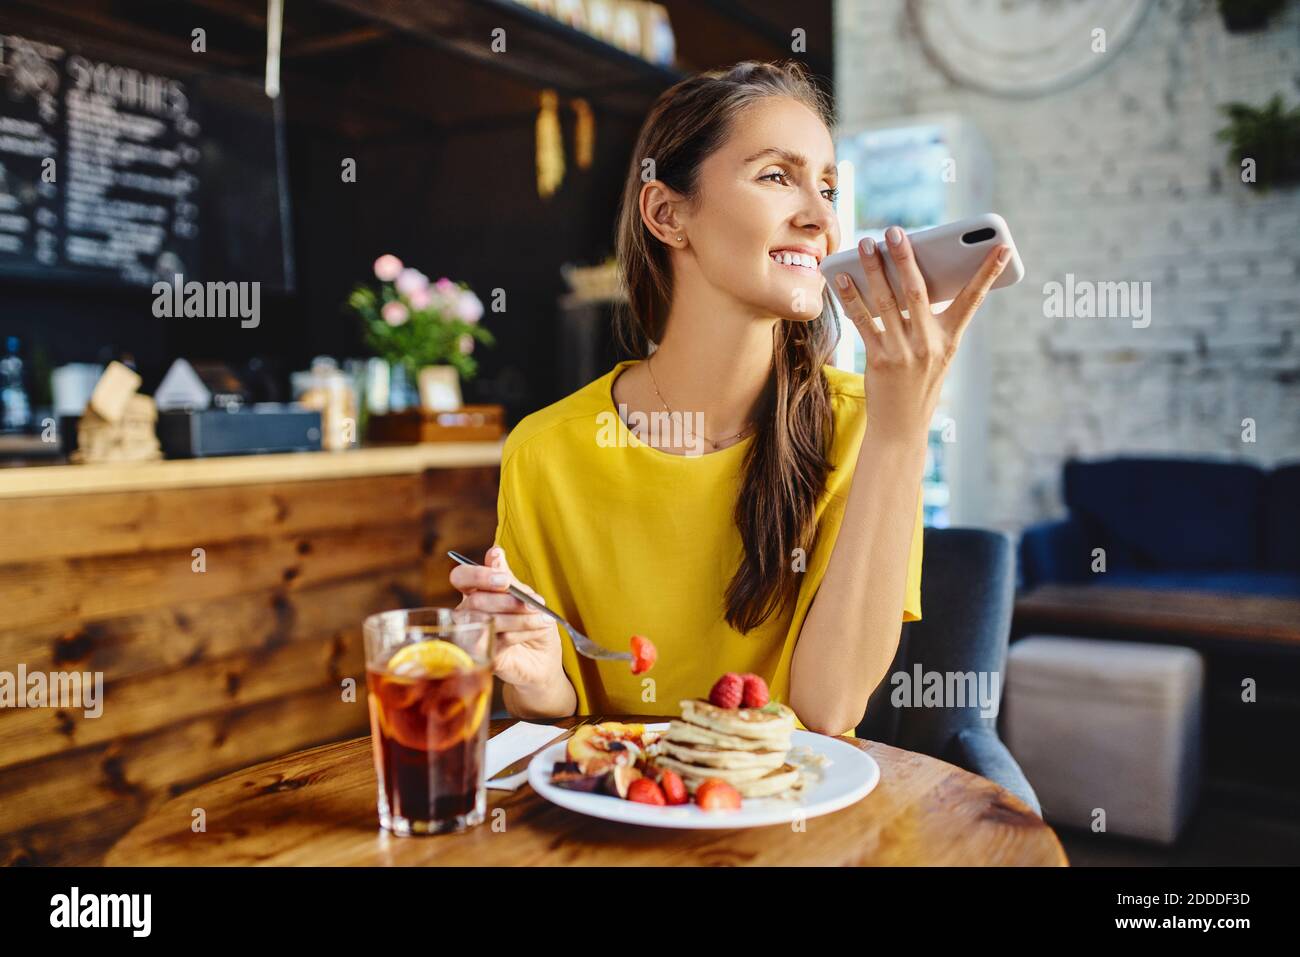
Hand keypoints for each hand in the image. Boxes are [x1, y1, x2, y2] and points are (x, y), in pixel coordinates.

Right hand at [450, 546, 563, 690]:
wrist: (543, 658)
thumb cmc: (532, 622)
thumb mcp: (526, 596)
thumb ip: (509, 578)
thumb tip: (495, 552)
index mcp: (476, 592)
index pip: (461, 577)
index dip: (479, 575)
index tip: (505, 579)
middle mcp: (469, 612)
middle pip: (476, 601)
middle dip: (509, 600)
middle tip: (534, 602)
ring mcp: (474, 635)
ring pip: (490, 620)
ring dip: (522, 617)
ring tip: (543, 617)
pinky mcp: (485, 655)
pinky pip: (500, 639)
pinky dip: (524, 631)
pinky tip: (538, 629)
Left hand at [833, 226, 1009, 443]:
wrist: (902, 426)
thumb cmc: (919, 384)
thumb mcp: (936, 355)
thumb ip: (929, 322)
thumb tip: (910, 280)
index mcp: (951, 339)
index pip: (974, 299)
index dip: (989, 273)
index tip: (1002, 247)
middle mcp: (930, 343)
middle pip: (918, 290)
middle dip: (906, 257)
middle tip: (894, 231)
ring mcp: (904, 352)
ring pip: (887, 301)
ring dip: (874, 270)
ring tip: (864, 244)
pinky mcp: (880, 359)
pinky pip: (863, 321)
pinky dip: (852, 298)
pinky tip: (843, 279)